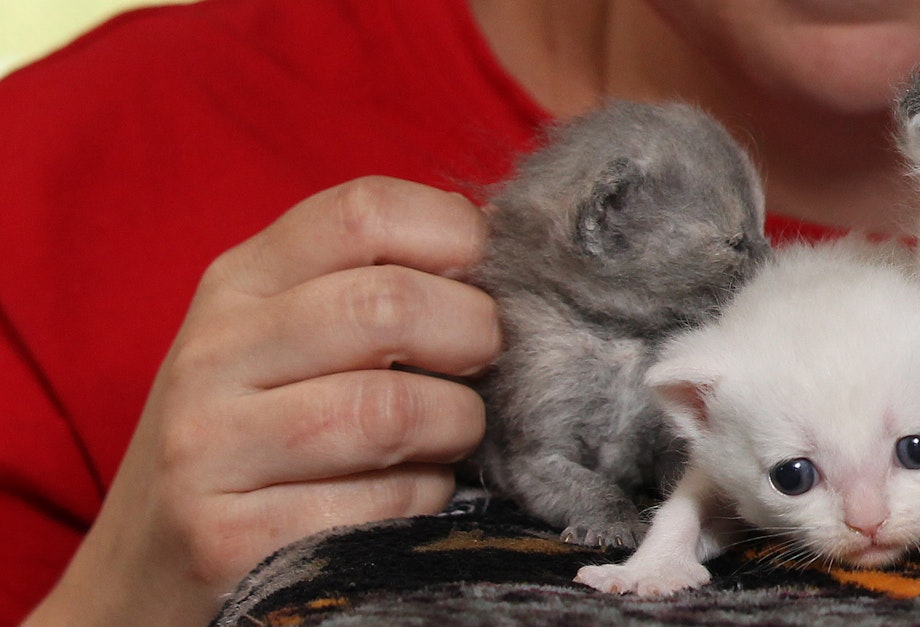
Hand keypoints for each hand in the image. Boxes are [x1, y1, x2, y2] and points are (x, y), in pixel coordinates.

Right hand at [27, 177, 499, 625]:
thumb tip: (507, 252)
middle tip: (483, 365)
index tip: (484, 279)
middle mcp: (215, 352)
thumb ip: (373, 283)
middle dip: (475, 335)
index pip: (364, 211)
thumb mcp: (287, 337)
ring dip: (456, 426)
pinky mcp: (230, 539)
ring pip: (391, 411)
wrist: (143, 571)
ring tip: (448, 436)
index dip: (457, 236)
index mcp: (239, 281)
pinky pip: (381, 504)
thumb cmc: (255, 438)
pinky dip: (423, 502)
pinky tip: (404, 499)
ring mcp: (211, 447)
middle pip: (388, 305)